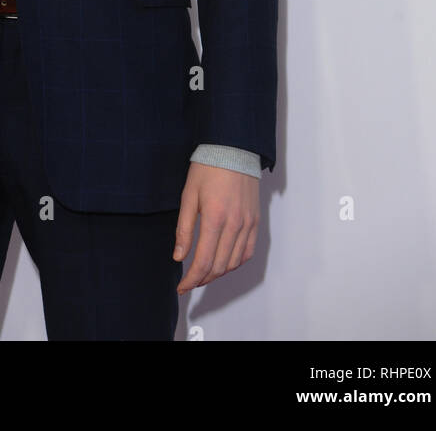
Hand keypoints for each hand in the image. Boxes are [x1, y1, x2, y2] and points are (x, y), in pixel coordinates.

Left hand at [174, 161, 258, 291]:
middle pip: (219, 266)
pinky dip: (235, 262)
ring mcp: (248, 224)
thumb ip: (184, 229)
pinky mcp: (255, 221)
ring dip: (218, 273)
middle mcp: (235, 225)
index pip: (203, 261)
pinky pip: (247, 251)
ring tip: (203, 273)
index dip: (191, 279)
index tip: (181, 287)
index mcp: (215, 218)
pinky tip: (224, 262)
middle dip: (202, 279)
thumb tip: (179, 257)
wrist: (233, 149)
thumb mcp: (188, 195)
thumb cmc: (207, 168)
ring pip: (234, 262)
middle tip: (189, 281)